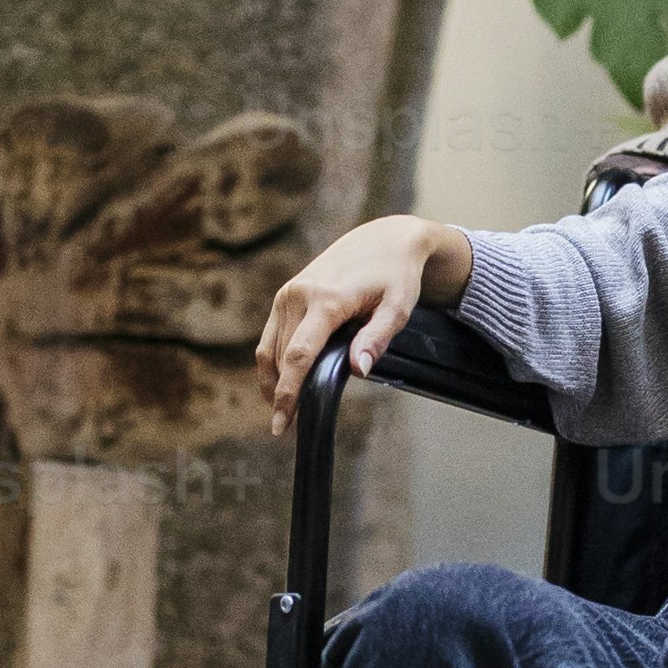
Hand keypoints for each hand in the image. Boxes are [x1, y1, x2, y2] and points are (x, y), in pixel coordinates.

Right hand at [257, 216, 471, 430]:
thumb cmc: (396, 274)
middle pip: (279, 357)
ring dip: (272, 380)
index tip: (281, 424)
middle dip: (279, 394)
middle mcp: (299, 295)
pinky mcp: (286, 294)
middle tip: (284, 427)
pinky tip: (280, 382)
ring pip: (269, 349)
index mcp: (326, 300)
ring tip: (282, 410)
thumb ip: (377, 338)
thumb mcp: (398, 306)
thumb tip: (358, 370)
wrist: (385, 240)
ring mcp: (288, 293)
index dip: (288, 393)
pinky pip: (270, 336)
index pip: (299, 356)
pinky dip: (271, 361)